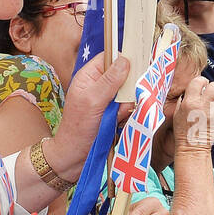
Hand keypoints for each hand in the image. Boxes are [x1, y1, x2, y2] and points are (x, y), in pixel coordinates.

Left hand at [51, 53, 129, 176]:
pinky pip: (130, 109)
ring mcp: (108, 100)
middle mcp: (99, 85)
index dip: (124, 59)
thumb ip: (109, 81)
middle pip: (124, 76)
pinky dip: (128, 116)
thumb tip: (125, 60)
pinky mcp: (115, 114)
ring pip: (129, 94)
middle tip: (122, 102)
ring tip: (117, 117)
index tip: (138, 64)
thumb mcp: (92, 101)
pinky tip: (119, 124)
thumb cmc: (77, 128)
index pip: (110, 57)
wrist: (75, 157)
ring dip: (128, 106)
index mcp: (90, 76)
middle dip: (128, 89)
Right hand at [174, 73, 213, 148]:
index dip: (203, 81)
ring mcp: (212, 113)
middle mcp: (202, 105)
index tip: (203, 85)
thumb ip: (183, 101)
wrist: (191, 147)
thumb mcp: (177, 113)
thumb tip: (187, 92)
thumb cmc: (183, 132)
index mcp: (189, 101)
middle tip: (213, 94)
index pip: (199, 80)